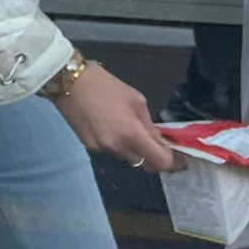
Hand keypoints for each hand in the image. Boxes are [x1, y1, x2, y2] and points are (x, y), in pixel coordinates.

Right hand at [51, 61, 178, 172]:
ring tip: (134, 134)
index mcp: (132, 134)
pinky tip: (115, 130)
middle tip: (161, 148)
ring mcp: (101, 149)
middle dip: (156, 159)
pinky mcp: (89, 146)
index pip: (160, 161)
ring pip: (129, 159)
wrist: (68, 83)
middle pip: (145, 165)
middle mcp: (117, 148)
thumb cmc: (106, 86)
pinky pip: (113, 152)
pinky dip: (120, 146)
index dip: (174, 163)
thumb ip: (149, 125)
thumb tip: (159, 141)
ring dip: (137, 152)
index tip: (180, 159)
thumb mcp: (136, 100)